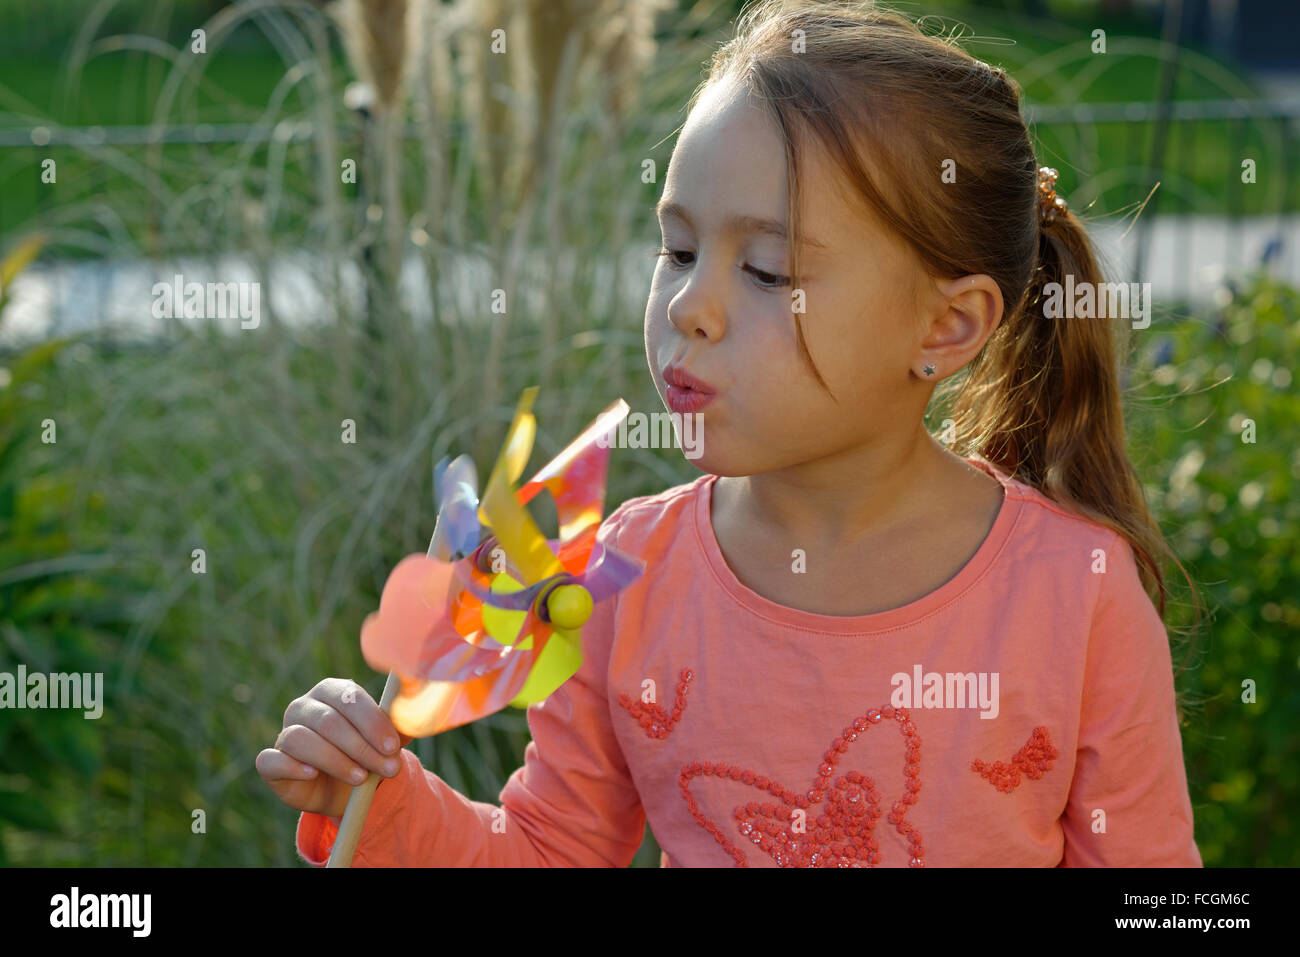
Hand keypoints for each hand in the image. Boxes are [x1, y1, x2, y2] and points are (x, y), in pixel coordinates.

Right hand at [256, 678, 414, 817]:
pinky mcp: (271, 763)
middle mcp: (304, 707)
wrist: (345, 789)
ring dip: (335, 760)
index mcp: (332, 692)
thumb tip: (420, 709)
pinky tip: (312, 774)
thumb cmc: (368, 753)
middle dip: (362, 747)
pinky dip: (292, 766)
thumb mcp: (390, 739)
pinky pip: (272, 760)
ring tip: (360, 778)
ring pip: (301, 740)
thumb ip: (403, 722)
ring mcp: (284, 733)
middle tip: (387, 768)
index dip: (372, 722)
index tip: (393, 746)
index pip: (349, 697)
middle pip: (329, 721)